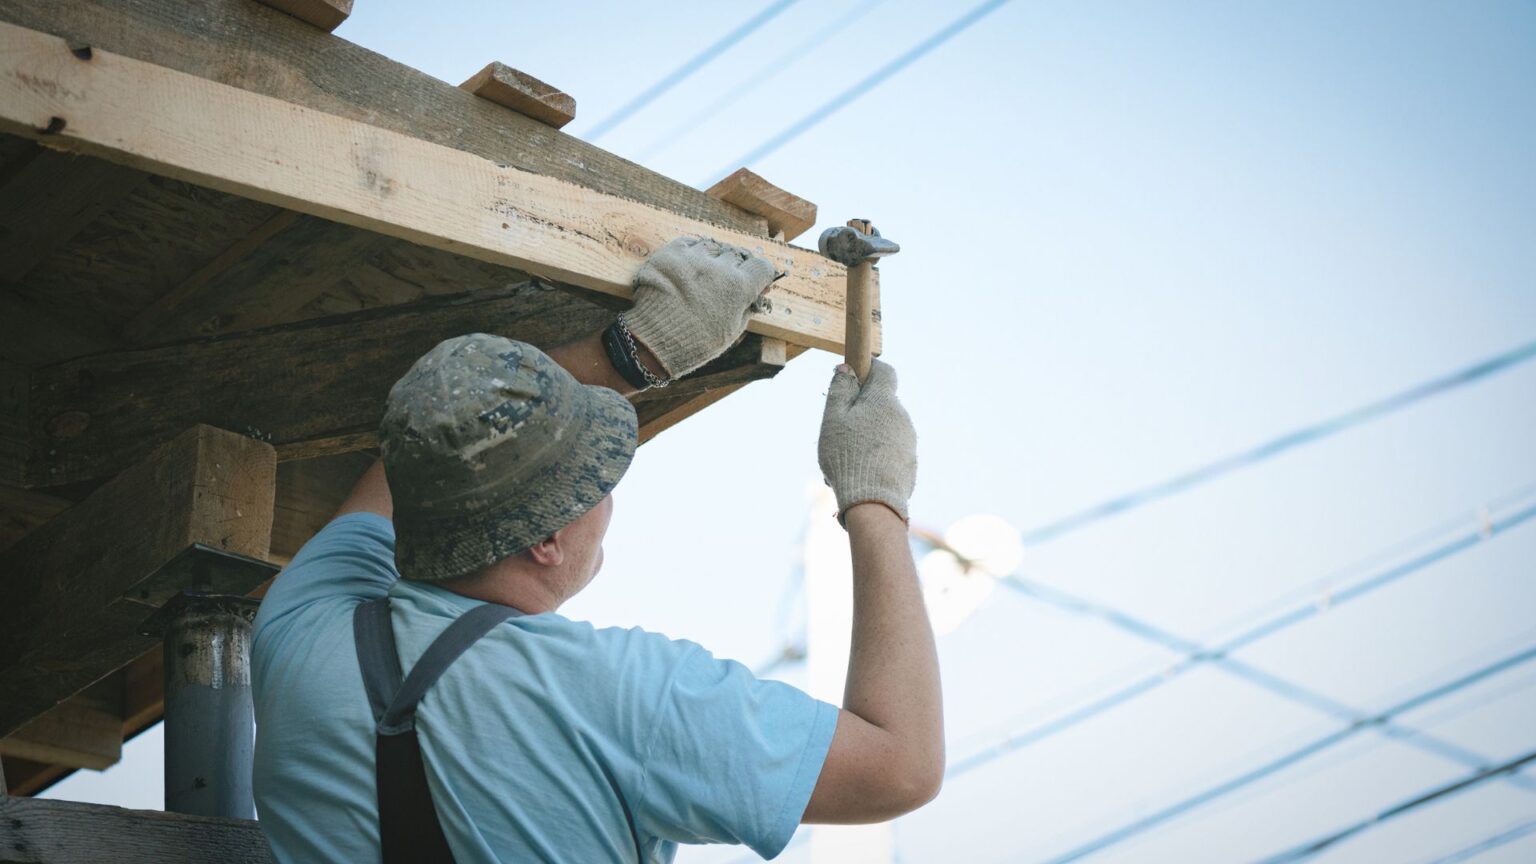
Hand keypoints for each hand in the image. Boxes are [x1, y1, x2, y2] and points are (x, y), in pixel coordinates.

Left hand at [621, 237, 776, 378]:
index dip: (760, 274)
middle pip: (736, 256)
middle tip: (722, 284)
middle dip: (734, 268)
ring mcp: (694, 258)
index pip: (762, 266)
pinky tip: (688, 268)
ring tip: (701, 278)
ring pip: (712, 247)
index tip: (754, 280)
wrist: (652, 341)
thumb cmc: (695, 342)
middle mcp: (719, 268)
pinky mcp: (671, 253)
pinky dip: (691, 253)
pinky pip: (689, 243)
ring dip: (711, 259)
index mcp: (739, 288)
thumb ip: (747, 306)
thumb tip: (759, 290)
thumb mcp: (731, 330)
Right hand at [818, 360, 916, 523]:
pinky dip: (876, 454)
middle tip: (840, 430)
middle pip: (881, 403)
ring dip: (867, 435)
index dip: (868, 370)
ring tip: (846, 458)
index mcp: (884, 401)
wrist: (873, 502)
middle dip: (861, 411)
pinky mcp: (910, 462)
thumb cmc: (847, 456)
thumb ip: (840, 390)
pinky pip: (891, 449)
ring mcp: (909, 440)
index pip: (884, 371)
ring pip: (884, 428)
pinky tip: (860, 471)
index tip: (853, 378)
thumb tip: (847, 368)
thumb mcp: (833, 419)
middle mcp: (902, 416)